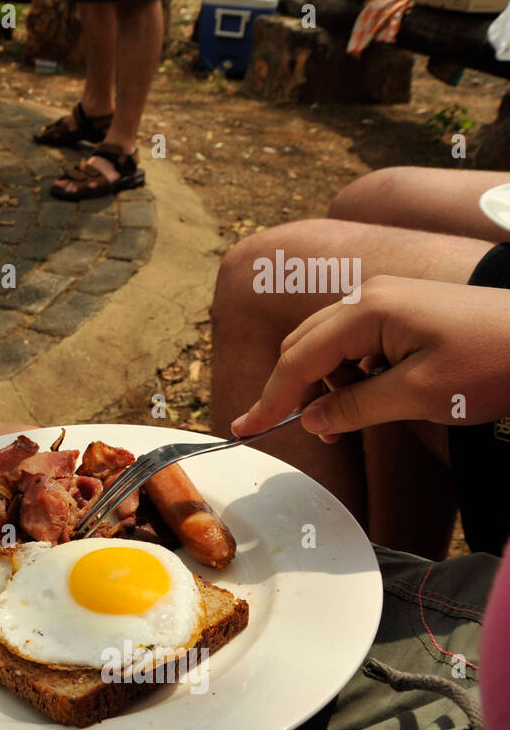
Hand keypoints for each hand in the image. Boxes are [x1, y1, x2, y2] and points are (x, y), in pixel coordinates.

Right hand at [231, 275, 509, 442]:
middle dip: (294, 390)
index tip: (244, 429)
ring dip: (324, 384)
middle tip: (297, 432)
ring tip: (343, 421)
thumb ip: (355, 407)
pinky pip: (355, 342)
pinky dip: (349, 373)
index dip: (270, 398)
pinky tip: (369, 396)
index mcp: (367, 311)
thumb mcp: (419, 395)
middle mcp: (369, 297)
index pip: (298, 359)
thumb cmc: (495, 362)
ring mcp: (387, 300)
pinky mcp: (404, 310)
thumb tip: (311, 419)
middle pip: (304, 345)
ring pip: (327, 344)